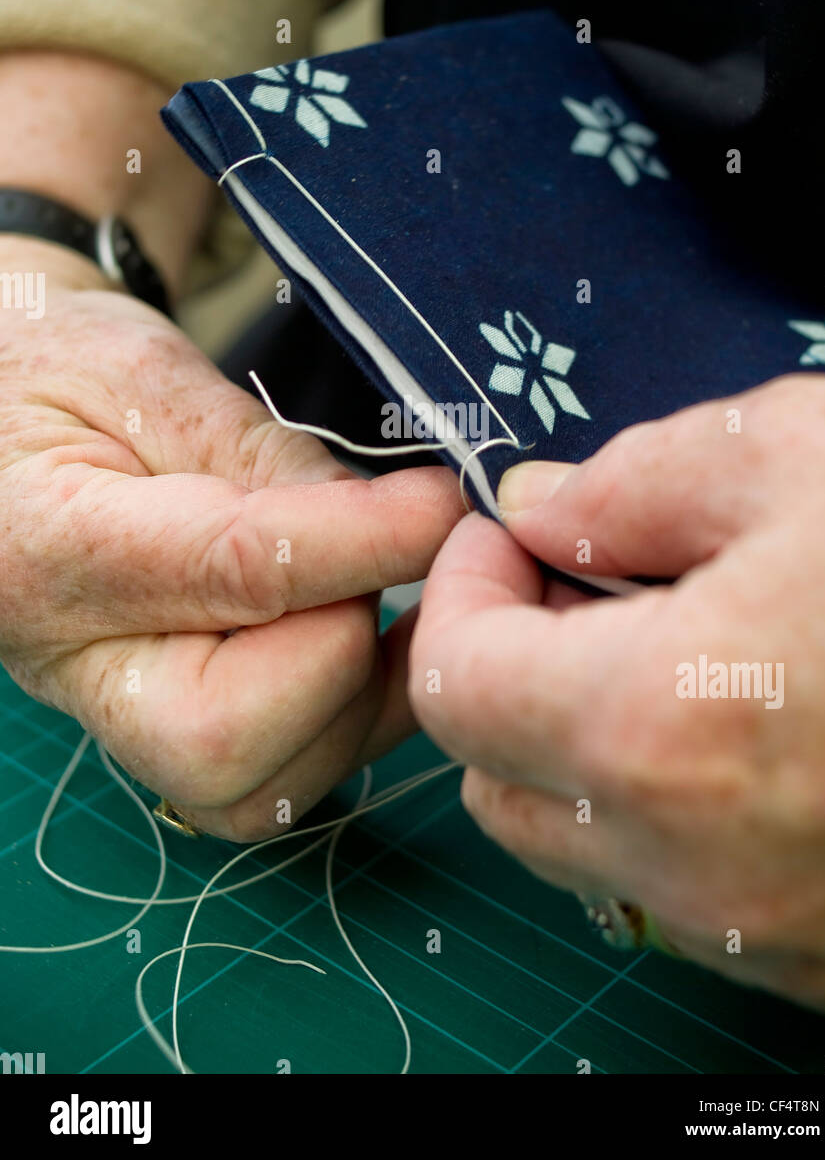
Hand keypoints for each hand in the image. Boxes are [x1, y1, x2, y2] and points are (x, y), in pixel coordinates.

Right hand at [0, 240, 462, 839]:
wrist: (1, 426)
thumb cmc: (63, 379)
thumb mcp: (155, 376)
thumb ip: (268, 459)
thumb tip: (403, 527)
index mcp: (44, 544)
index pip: (231, 571)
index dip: (361, 543)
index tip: (445, 504)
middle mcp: (72, 665)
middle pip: (227, 739)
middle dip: (340, 647)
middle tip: (377, 549)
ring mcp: (117, 721)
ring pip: (265, 783)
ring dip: (359, 688)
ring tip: (372, 581)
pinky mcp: (169, 744)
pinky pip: (284, 783)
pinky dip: (356, 717)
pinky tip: (376, 634)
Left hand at [410, 374, 824, 1016]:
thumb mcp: (802, 454)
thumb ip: (635, 480)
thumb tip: (543, 508)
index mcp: (663, 723)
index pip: (455, 679)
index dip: (463, 588)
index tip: (512, 538)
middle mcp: (695, 856)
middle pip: (496, 776)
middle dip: (511, 670)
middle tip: (587, 585)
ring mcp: (758, 923)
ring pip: (576, 845)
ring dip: (581, 744)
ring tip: (679, 649)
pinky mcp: (817, 955)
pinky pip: (678, 886)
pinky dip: (670, 807)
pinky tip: (756, 725)